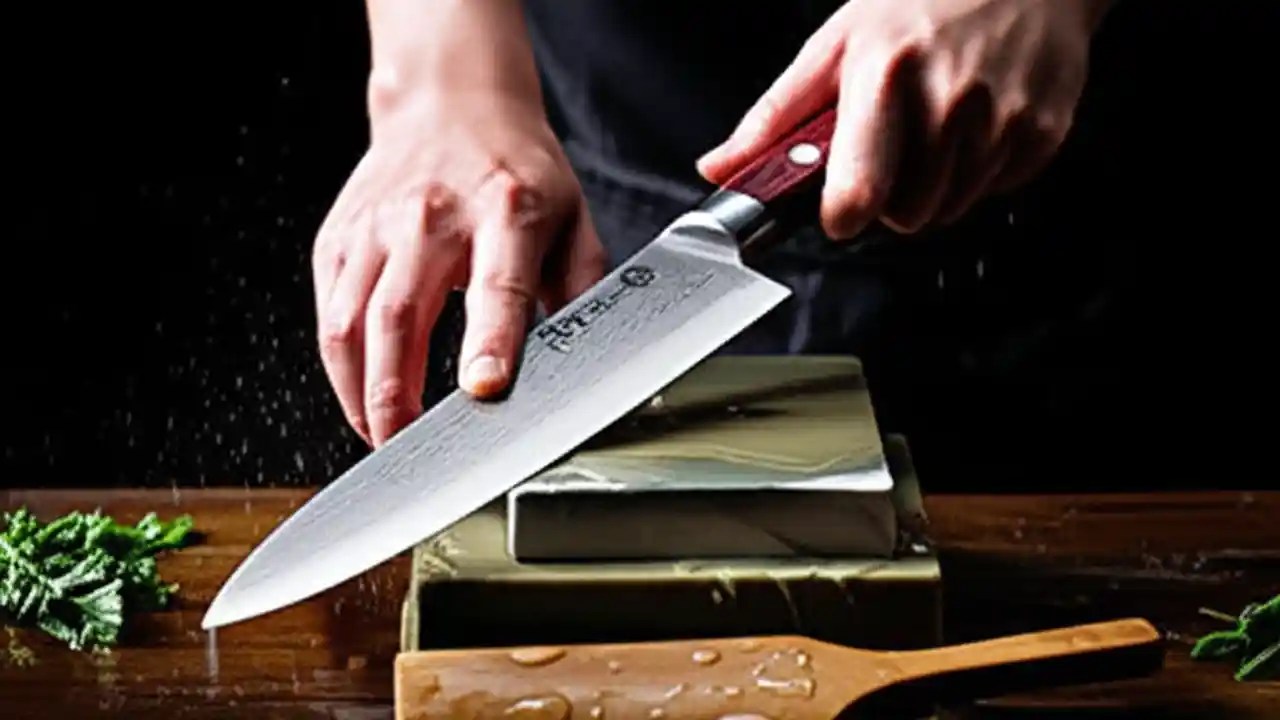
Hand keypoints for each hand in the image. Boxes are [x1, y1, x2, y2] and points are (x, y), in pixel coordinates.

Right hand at [311, 90, 604, 446]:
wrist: (450, 101)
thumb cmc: (518, 170)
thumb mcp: (574, 218)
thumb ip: (584, 290)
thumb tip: (589, 359)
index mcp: (506, 210)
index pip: (497, 286)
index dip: (489, 342)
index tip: (483, 392)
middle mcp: (431, 216)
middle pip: (401, 315)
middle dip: (397, 394)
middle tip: (409, 449)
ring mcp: (376, 225)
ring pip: (349, 321)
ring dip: (360, 392)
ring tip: (381, 436)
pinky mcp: (339, 237)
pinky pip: (327, 312)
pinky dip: (340, 366)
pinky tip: (361, 395)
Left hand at [697, 0, 1113, 237]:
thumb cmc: (922, 4)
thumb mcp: (836, 45)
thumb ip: (775, 117)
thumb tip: (720, 167)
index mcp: (885, 76)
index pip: (859, 191)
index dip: (843, 214)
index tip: (839, 210)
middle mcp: (948, 100)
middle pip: (905, 216)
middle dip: (890, 197)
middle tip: (893, 149)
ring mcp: (1001, 119)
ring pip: (947, 211)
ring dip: (933, 187)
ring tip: (933, 129)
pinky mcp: (1041, 133)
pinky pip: (993, 193)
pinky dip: (977, 173)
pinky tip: (973, 126)